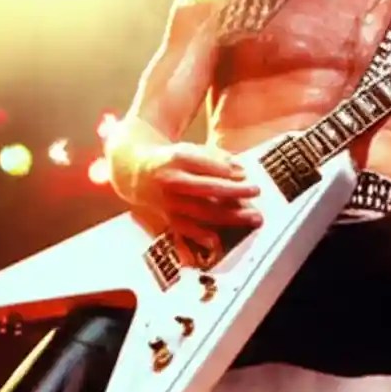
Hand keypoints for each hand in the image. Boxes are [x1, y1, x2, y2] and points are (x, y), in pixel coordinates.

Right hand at [125, 143, 261, 246]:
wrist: (135, 173)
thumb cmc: (171, 161)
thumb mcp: (190, 150)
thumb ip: (215, 158)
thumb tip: (240, 170)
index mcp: (177, 158)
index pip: (206, 165)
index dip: (227, 171)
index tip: (246, 175)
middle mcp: (171, 181)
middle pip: (207, 188)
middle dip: (234, 192)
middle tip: (255, 192)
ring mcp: (168, 202)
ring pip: (201, 211)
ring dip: (229, 216)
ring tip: (252, 217)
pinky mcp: (167, 218)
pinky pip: (187, 229)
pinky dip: (202, 236)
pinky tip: (218, 241)